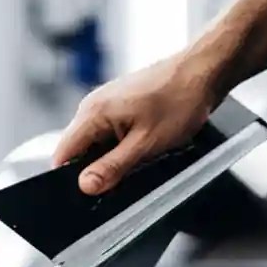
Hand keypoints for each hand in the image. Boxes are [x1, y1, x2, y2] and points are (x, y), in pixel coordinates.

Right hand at [52, 53, 223, 194]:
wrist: (203, 72)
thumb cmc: (179, 100)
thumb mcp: (145, 144)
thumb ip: (112, 167)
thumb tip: (85, 186)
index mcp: (93, 113)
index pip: (62, 154)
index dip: (72, 179)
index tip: (89, 194)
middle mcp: (94, 105)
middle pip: (80, 151)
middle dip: (97, 169)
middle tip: (124, 178)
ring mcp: (108, 104)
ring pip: (98, 144)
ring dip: (115, 158)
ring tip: (141, 157)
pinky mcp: (122, 106)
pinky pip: (113, 134)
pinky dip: (125, 146)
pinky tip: (144, 147)